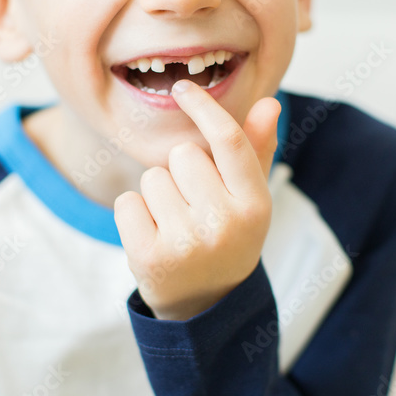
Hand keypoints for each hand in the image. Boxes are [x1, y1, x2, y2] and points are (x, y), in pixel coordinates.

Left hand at [113, 80, 280, 320]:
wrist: (205, 307)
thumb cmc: (227, 237)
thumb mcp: (249, 199)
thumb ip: (257, 150)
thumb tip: (268, 103)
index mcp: (254, 204)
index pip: (229, 140)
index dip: (204, 108)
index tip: (182, 88)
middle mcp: (224, 223)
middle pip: (183, 154)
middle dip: (181, 172)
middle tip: (193, 207)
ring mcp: (186, 243)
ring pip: (152, 178)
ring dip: (157, 195)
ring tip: (175, 225)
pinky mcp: (150, 258)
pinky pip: (126, 203)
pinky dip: (134, 215)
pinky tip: (153, 237)